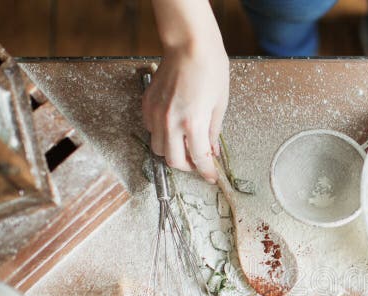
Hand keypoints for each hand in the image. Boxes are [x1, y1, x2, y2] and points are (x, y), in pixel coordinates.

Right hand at [142, 40, 227, 182]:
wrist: (189, 45)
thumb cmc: (210, 69)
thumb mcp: (220, 105)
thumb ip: (214, 132)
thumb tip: (212, 150)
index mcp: (193, 123)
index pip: (199, 159)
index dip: (207, 172)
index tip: (211, 177)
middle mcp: (171, 122)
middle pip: (174, 161)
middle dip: (188, 166)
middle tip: (199, 162)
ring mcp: (156, 113)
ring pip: (159, 148)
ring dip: (173, 152)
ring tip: (187, 145)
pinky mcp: (147, 104)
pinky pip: (151, 130)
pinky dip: (162, 136)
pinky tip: (174, 129)